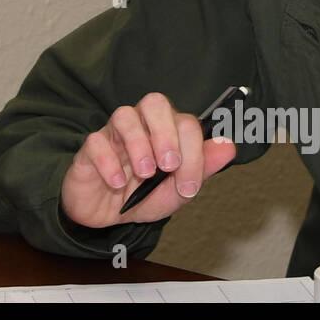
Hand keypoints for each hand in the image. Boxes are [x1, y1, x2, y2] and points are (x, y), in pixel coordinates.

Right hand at [60, 92, 235, 227]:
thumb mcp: (176, 190)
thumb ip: (201, 169)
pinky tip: (116, 183)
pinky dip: (109, 162)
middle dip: (166, 133)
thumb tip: (229, 146)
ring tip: (144, 173)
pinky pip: (97, 141)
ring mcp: (114, 134)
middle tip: (168, 165)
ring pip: (124, 115)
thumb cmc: (142, 197)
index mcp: (166, 131)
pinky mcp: (90, 147)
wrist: (106, 216)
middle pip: (154, 103)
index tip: (188, 185)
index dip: (193, 153)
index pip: (186, 123)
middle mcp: (141, 125)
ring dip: (139, 144)